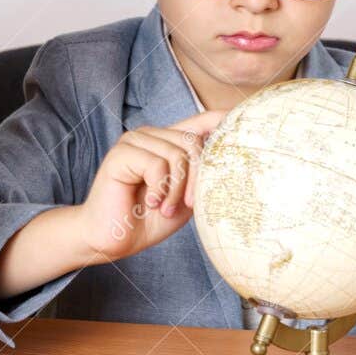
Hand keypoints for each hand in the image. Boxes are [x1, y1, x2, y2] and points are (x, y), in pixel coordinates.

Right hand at [70, 110, 228, 263]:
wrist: (113, 239)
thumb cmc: (148, 220)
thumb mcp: (185, 197)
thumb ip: (200, 176)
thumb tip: (227, 159)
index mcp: (167, 142)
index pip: (200, 121)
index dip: (221, 117)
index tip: (242, 115)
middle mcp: (151, 135)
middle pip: (193, 142)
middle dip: (196, 178)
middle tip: (188, 205)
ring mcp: (134, 141)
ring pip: (177, 154)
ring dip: (176, 189)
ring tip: (163, 208)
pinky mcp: (121, 153)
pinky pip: (157, 164)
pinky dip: (158, 189)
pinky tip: (149, 202)